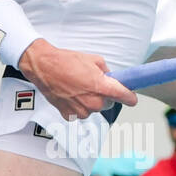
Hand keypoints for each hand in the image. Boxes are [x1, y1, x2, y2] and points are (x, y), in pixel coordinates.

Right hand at [19, 39, 136, 120]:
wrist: (44, 67)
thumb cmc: (66, 62)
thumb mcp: (94, 60)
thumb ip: (107, 72)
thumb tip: (111, 78)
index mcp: (102, 87)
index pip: (125, 97)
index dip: (130, 97)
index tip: (132, 98)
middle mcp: (93, 102)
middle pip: (109, 103)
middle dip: (105, 95)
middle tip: (93, 84)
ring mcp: (82, 110)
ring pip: (94, 109)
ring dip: (90, 100)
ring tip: (78, 87)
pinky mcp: (70, 115)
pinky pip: (80, 112)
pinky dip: (78, 105)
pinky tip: (71, 94)